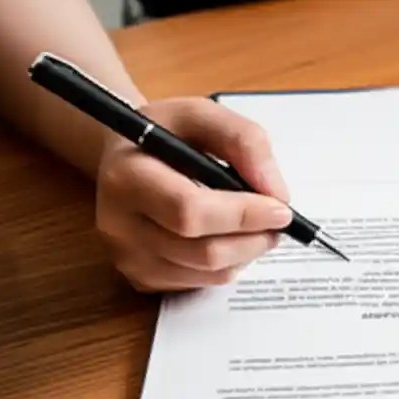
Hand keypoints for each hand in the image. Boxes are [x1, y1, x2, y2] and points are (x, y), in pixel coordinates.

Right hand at [95, 98, 292, 291]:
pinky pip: (198, 284)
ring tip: (257, 227)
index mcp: (127, 176)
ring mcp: (126, 256)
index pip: (190, 211)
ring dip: (246, 253)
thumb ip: (244, 141)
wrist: (125, 156)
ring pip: (206, 273)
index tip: (281, 208)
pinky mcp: (139, 277)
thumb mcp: (203, 115)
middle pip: (202, 251)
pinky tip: (229, 238)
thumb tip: (275, 193)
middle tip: (279, 221)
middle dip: (253, 238)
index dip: (242, 215)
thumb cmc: (167, 133)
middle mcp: (118, 223)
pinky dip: (227, 265)